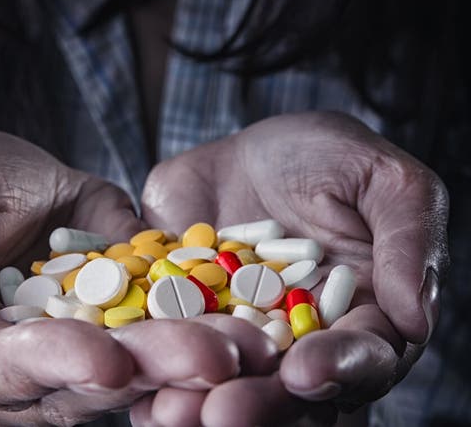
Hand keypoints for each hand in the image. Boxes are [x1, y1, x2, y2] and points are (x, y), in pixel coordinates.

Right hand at [0, 129, 275, 424]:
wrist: (8, 178)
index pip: (4, 367)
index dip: (54, 364)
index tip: (107, 358)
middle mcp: (20, 372)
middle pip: (83, 382)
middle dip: (149, 370)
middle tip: (212, 358)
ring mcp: (79, 354)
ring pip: (134, 370)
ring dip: (190, 361)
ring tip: (249, 347)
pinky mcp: (126, 329)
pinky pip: (165, 335)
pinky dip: (205, 331)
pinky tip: (255, 327)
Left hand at [137, 110, 448, 424]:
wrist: (256, 144)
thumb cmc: (335, 157)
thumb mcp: (386, 178)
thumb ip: (409, 240)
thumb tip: (415, 319)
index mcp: (363, 321)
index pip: (361, 357)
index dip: (337, 369)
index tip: (303, 373)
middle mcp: (301, 345)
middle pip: (287, 392)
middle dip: (257, 405)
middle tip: (222, 414)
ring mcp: (239, 337)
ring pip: (224, 382)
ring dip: (197, 403)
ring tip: (168, 412)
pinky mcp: (185, 319)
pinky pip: (167, 348)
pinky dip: (149, 368)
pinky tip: (130, 381)